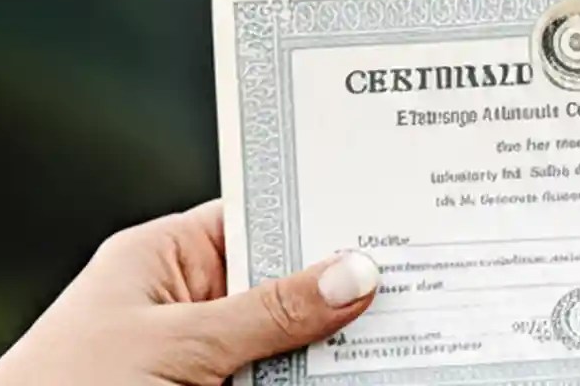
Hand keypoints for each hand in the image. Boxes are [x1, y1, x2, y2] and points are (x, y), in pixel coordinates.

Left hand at [0, 201, 379, 384]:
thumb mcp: (176, 342)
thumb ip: (268, 312)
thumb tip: (352, 274)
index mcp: (166, 256)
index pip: (258, 215)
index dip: (318, 211)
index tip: (383, 210)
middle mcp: (189, 301)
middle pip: (285, 281)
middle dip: (342, 282)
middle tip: (413, 272)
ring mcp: (203, 355)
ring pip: (290, 338)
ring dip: (337, 339)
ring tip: (403, 327)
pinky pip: (280, 378)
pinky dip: (314, 375)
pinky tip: (359, 368)